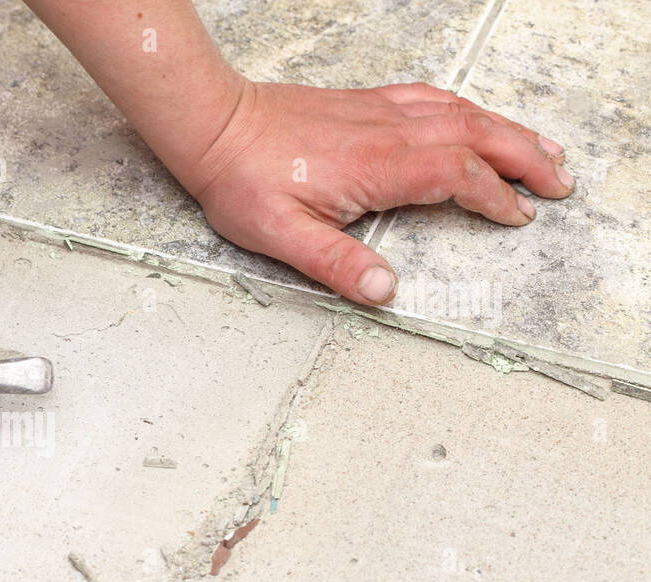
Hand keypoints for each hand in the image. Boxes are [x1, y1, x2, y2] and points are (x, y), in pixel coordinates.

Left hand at [190, 80, 575, 304]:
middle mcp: (387, 131)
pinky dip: (466, 108)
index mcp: (377, 166)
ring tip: (541, 151)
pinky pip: (431, 99)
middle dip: (524, 158)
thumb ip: (336, 265)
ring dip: (507, 130)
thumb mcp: (282, 236)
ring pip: (462, 113)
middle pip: (477, 136)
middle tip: (559, 182)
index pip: (457, 176)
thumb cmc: (243, 179)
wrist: (215, 127)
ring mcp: (378, 112)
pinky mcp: (365, 105)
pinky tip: (476, 117)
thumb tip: (384, 291)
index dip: (493, 197)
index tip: (515, 218)